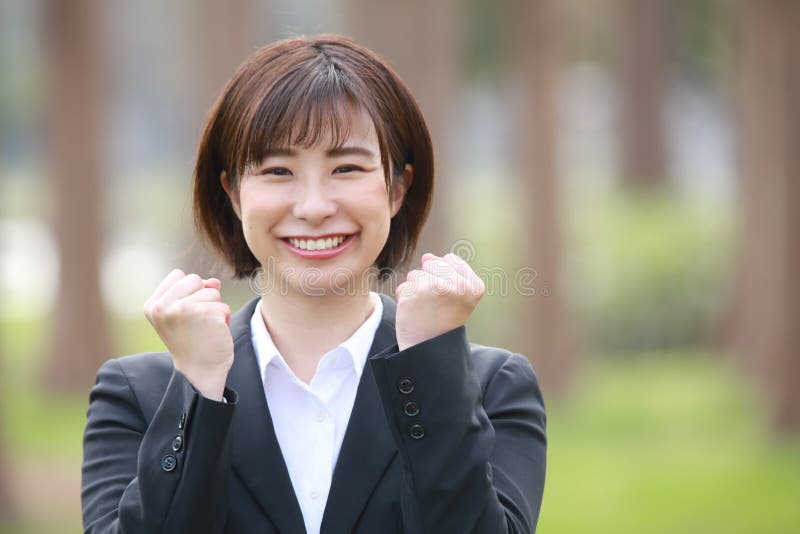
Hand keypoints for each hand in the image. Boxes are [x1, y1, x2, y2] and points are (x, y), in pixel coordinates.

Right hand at [144, 269, 232, 400]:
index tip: (185, 315)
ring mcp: (183, 309)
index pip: (178, 275)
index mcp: (153, 305)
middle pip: (195, 279)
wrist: (200, 371)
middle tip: (197, 322)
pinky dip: (224, 319)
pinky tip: (214, 334)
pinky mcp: (205, 314)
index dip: (189, 291)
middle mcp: (163, 306)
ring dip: (215, 309)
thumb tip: (214, 282)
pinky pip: (224, 306)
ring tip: (205, 328)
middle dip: (203, 297)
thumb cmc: (193, 340)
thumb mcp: (185, 312)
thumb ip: (195, 290)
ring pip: (212, 292)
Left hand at [394, 253, 485, 350]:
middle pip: (432, 263)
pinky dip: (405, 299)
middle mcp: (458, 286)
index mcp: (474, 286)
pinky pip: (404, 287)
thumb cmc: (443, 319)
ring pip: (416, 274)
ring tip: (425, 309)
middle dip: (429, 280)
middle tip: (435, 304)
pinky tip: (414, 313)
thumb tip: (427, 257)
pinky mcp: (414, 294)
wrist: (429, 348)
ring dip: (415, 290)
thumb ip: (449, 270)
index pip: (450, 259)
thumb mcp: (459, 295)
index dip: (445, 277)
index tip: (448, 298)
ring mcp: (435, 288)